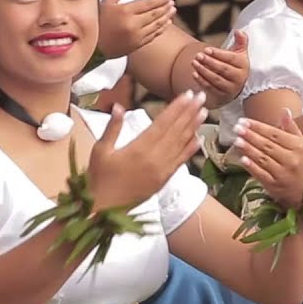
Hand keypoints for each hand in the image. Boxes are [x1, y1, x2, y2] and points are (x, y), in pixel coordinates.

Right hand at [86, 90, 206, 210]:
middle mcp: (155, 158)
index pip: (163, 123)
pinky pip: (180, 161)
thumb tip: (118, 106)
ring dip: (193, 127)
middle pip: (176, 131)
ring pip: (181, 144)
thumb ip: (112, 128)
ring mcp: (162, 170)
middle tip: (201, 96)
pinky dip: (190, 148)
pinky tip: (198, 138)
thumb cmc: (99, 178)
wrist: (103, 209)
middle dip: (189, 112)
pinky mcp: (164, 180)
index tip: (188, 94)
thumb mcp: (100, 150)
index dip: (176, 108)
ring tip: (203, 112)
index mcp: (139, 149)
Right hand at [98, 0, 174, 57]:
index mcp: (125, 12)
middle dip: (165, 8)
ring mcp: (135, 37)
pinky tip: (166, 24)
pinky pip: (153, 36)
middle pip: (154, 14)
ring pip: (156, 25)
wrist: (91, 47)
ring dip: (166, 17)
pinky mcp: (136, 46)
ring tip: (173, 11)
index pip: (148, 4)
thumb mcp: (105, 2)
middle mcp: (132, 24)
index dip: (160, 0)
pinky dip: (161, 29)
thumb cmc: (96, 22)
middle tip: (172, 3)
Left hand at [192, 30, 248, 107]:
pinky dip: (201, 81)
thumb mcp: (240, 52)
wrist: (235, 84)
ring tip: (194, 62)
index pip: (231, 58)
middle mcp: (240, 78)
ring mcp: (231, 88)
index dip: (218, 54)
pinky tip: (194, 73)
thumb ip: (241, 41)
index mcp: (244, 65)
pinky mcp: (223, 96)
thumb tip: (239, 31)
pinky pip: (211, 88)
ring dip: (203, 71)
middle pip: (223, 69)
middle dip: (209, 62)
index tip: (207, 49)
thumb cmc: (235, 65)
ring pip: (216, 79)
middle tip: (198, 55)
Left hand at [233, 109, 302, 207]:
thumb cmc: (297, 161)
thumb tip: (284, 110)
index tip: (244, 121)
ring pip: (263, 159)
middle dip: (251, 136)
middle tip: (237, 128)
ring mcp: (282, 174)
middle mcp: (291, 160)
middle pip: (268, 146)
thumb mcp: (298, 143)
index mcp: (297, 146)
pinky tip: (242, 159)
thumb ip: (290, 127)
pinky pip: (261, 174)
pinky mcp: (274, 185)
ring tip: (236, 140)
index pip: (275, 134)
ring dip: (248, 149)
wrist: (302, 190)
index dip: (259, 127)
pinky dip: (252, 166)